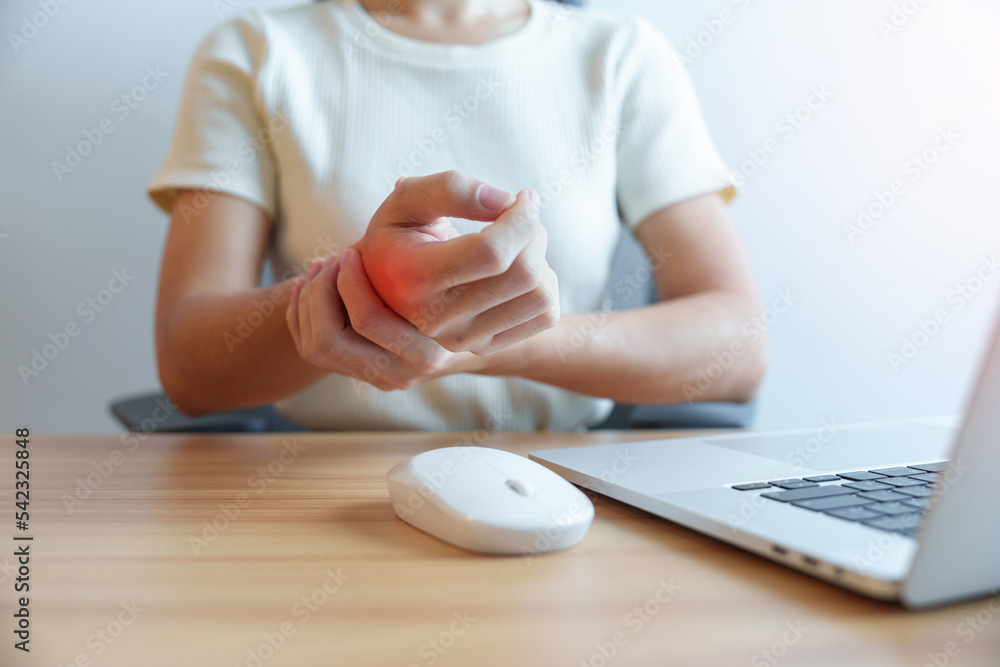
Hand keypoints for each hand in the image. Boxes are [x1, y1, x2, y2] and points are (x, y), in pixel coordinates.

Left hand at [285, 251, 473, 390]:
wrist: (470, 322)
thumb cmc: (454, 277)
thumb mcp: (448, 258)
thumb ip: (428, 236)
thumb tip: (398, 185)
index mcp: (429, 350)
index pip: (368, 321)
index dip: (349, 281)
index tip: (351, 251)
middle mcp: (403, 372)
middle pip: (331, 340)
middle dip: (321, 292)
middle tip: (330, 259)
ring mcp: (380, 378)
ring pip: (317, 347)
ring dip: (309, 302)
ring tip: (319, 267)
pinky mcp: (362, 376)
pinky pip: (312, 351)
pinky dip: (301, 315)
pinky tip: (308, 284)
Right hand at [351, 170, 559, 354]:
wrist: (392, 281)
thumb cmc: (404, 231)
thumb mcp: (409, 198)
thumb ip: (450, 188)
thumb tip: (504, 201)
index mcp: (412, 278)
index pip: (491, 253)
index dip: (520, 219)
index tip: (521, 198)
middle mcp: (436, 319)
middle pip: (523, 273)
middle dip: (532, 232)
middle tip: (518, 214)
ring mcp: (462, 340)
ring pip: (540, 296)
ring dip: (540, 257)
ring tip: (517, 241)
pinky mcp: (485, 347)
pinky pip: (546, 315)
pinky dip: (545, 284)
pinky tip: (517, 269)